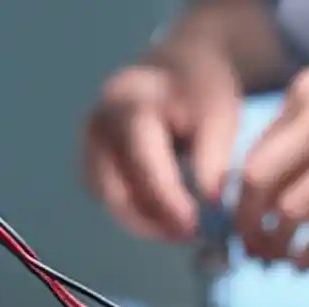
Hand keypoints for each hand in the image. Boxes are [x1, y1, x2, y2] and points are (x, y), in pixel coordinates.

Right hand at [83, 59, 242, 241]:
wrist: (179, 68)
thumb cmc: (201, 90)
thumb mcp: (219, 115)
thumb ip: (214, 160)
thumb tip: (211, 206)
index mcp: (128, 103)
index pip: (141, 159)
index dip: (166, 198)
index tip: (193, 226)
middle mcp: (97, 125)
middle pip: (113, 188)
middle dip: (151, 220)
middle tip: (189, 235)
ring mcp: (89, 145)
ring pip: (109, 199)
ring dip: (145, 222)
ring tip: (184, 229)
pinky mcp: (92, 163)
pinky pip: (111, 199)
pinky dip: (138, 213)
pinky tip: (168, 216)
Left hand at [235, 67, 308, 266]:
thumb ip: (302, 133)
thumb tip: (253, 189)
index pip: (256, 154)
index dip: (243, 197)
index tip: (242, 225)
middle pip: (262, 181)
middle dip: (248, 224)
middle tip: (250, 250)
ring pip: (292, 209)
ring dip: (277, 244)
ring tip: (277, 261)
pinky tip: (303, 265)